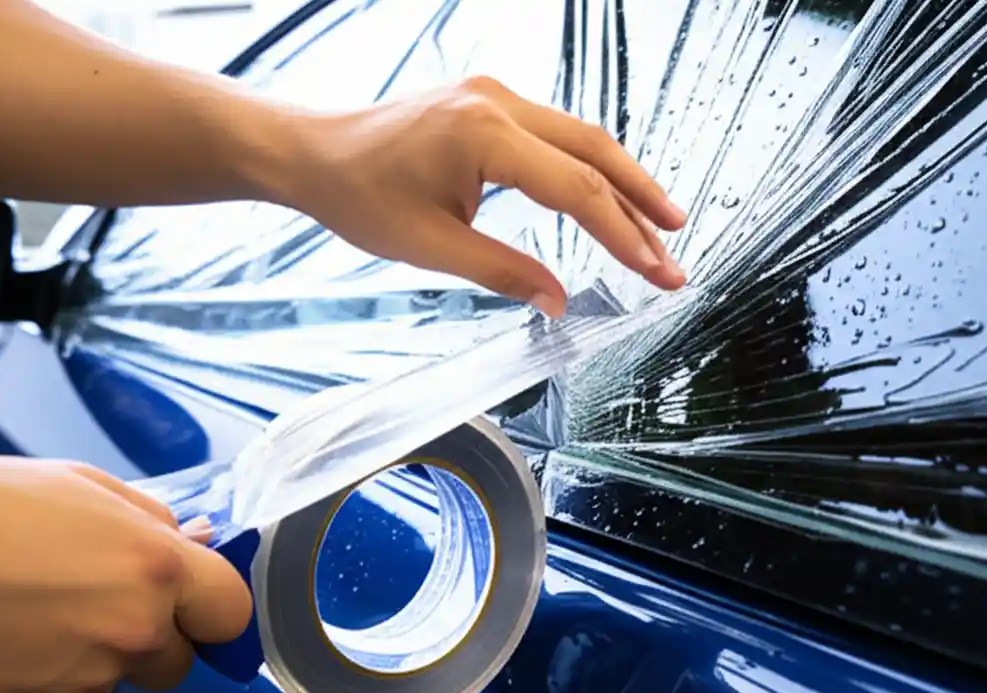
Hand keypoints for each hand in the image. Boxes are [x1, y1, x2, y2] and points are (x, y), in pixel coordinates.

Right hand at [0, 456, 250, 692]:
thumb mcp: (74, 484)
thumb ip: (149, 520)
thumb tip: (195, 541)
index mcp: (152, 569)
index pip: (231, 612)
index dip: (212, 603)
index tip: (193, 597)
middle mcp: (127, 635)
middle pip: (176, 658)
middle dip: (149, 633)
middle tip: (88, 594)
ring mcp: (78, 686)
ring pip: (112, 679)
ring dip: (89, 654)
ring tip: (24, 608)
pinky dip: (41, 679)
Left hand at [269, 76, 687, 317]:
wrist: (312, 153)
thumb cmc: (358, 196)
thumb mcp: (431, 247)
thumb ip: (504, 272)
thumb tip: (560, 303)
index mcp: (483, 133)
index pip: (576, 189)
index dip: (622, 235)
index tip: (656, 272)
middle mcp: (497, 101)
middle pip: (595, 151)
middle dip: (641, 203)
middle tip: (675, 250)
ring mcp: (494, 95)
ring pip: (581, 138)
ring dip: (621, 183)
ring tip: (659, 226)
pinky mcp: (488, 102)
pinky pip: (555, 134)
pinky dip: (588, 169)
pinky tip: (608, 198)